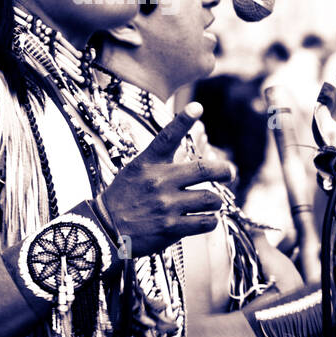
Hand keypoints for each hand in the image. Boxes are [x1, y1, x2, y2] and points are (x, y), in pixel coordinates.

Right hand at [97, 102, 231, 256]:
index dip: (183, 120)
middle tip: (229, 173)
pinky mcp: (171, 227)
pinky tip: (205, 219)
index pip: (167, 137)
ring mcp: (166, 205)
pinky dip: (210, 221)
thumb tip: (188, 157)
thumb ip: (159, 161)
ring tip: (211, 204)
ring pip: (210, 199)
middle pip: (204, 170)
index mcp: (148, 163)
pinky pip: (205, 222)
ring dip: (215, 202)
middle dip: (225, 171)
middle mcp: (159, 181)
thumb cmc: (124, 198)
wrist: (106, 229)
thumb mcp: (136, 170)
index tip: (197, 107)